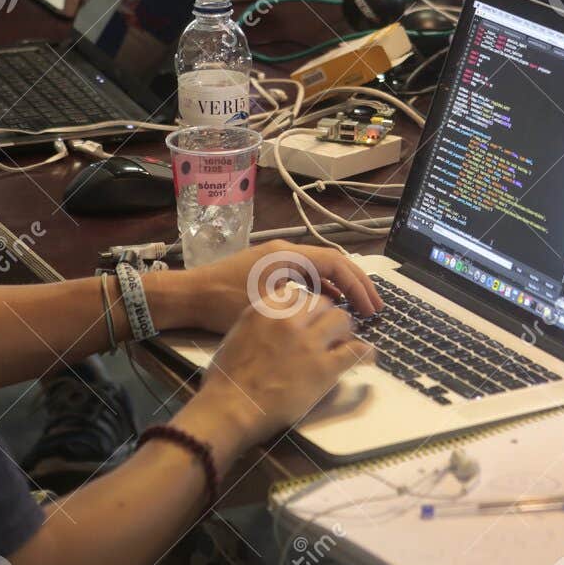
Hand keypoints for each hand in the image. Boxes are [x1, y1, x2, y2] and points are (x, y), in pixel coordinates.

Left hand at [175, 240, 381, 333]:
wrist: (188, 297)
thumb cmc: (223, 301)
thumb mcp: (268, 305)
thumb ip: (304, 305)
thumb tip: (336, 313)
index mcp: (288, 255)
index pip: (335, 263)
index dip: (358, 285)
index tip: (372, 307)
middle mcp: (285, 251)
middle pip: (332, 262)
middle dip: (356, 284)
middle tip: (375, 307)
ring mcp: (276, 259)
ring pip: (320, 268)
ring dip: (340, 287)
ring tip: (358, 308)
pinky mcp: (269, 270)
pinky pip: (305, 275)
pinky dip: (322, 289)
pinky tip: (330, 305)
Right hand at [196, 288, 375, 442]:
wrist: (230, 408)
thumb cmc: (224, 379)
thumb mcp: (237, 336)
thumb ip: (259, 324)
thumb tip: (272, 327)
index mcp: (266, 309)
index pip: (297, 294)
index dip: (305, 306)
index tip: (307, 316)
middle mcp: (290, 320)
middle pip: (323, 303)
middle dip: (327, 315)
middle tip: (329, 329)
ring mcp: (309, 343)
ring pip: (342, 319)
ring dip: (345, 329)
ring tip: (344, 340)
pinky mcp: (325, 368)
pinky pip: (355, 351)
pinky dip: (364, 352)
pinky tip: (367, 356)